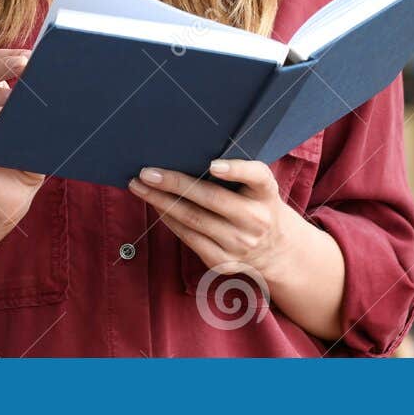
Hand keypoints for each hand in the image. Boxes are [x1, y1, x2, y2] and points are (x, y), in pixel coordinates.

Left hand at [127, 159, 306, 282]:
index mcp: (266, 193)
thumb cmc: (255, 204)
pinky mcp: (223, 261)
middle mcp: (255, 219)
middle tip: (146, 172)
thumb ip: (237, 171)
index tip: (213, 165)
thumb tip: (186, 154)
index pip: (256, 177)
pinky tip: (156, 206)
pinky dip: (169, 219)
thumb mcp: (258, 186)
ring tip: (140, 186)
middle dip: (174, 183)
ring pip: (193, 219)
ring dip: (161, 202)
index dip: (235, 170)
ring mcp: (239, 244)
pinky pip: (189, 238)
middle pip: (211, 199)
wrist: (273, 249)